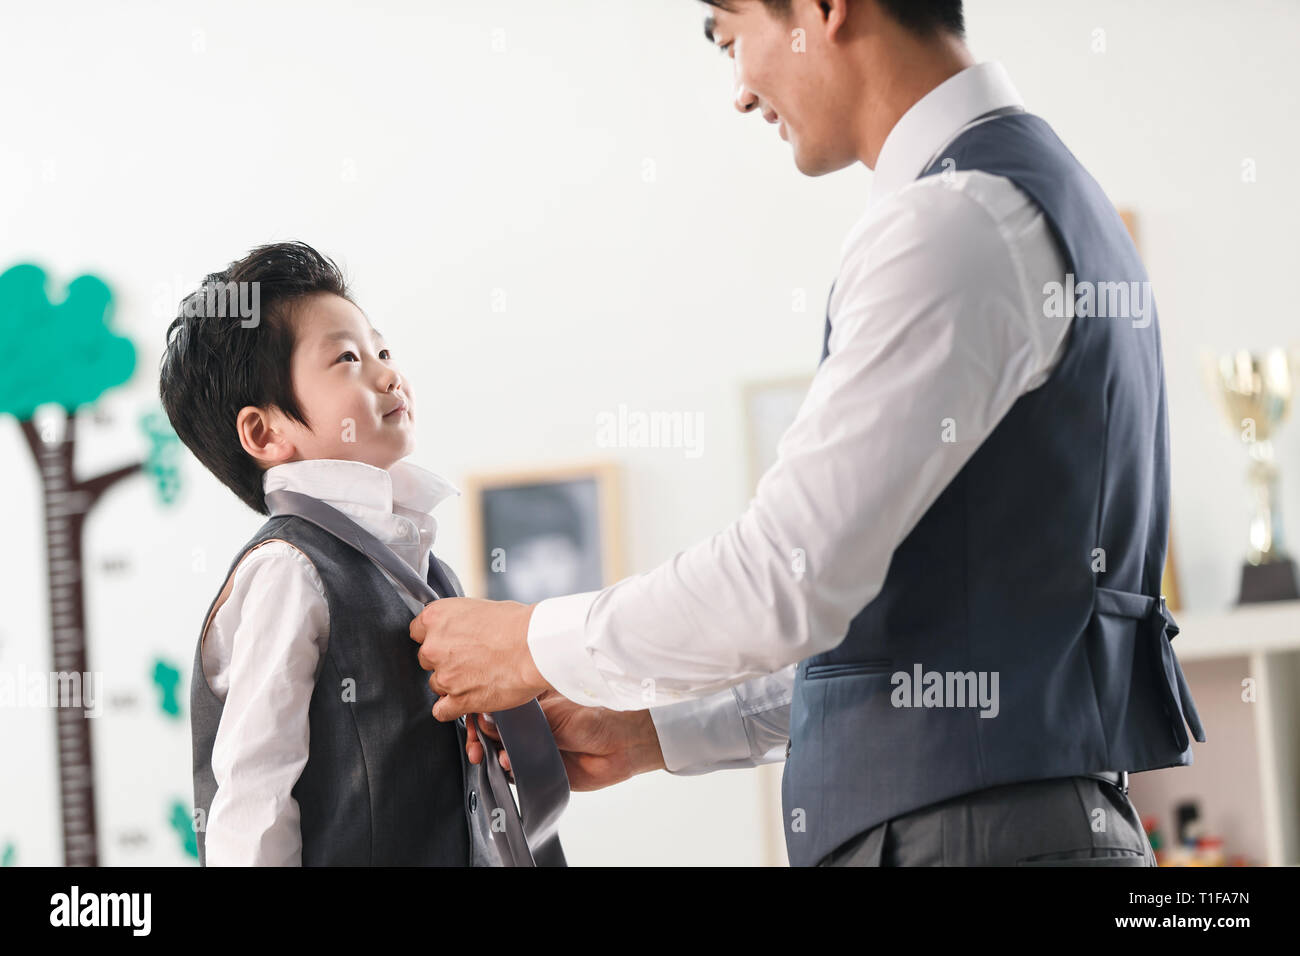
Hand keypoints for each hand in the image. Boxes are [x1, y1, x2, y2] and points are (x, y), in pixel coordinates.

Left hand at [409, 597, 549, 720]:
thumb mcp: (481, 608)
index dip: (435, 637)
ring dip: (452, 684)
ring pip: (436, 685)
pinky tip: (466, 701)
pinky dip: (452, 708)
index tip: (449, 641)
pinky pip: (442, 711)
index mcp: (436, 617)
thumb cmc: (517, 624)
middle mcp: (434, 646)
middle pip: (426, 659)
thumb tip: (461, 632)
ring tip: (478, 678)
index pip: (418, 631)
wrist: (534, 647)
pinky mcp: (458, 699)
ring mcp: (445, 675)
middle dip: (444, 661)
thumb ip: (460, 622)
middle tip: (469, 659)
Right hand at [465, 690, 666, 791]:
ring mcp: (532, 745)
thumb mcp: (554, 710)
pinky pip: (513, 771)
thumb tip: (487, 717)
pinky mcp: (538, 768)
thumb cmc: (597, 715)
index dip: (479, 711)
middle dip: (477, 736)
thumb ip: (521, 718)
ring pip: (497, 750)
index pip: (496, 703)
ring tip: (494, 755)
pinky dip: (507, 769)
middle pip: (490, 729)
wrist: (623, 744)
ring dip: (490, 753)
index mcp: (531, 700)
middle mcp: (529, 722)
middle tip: (475, 745)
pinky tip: (509, 765)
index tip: (471, 718)